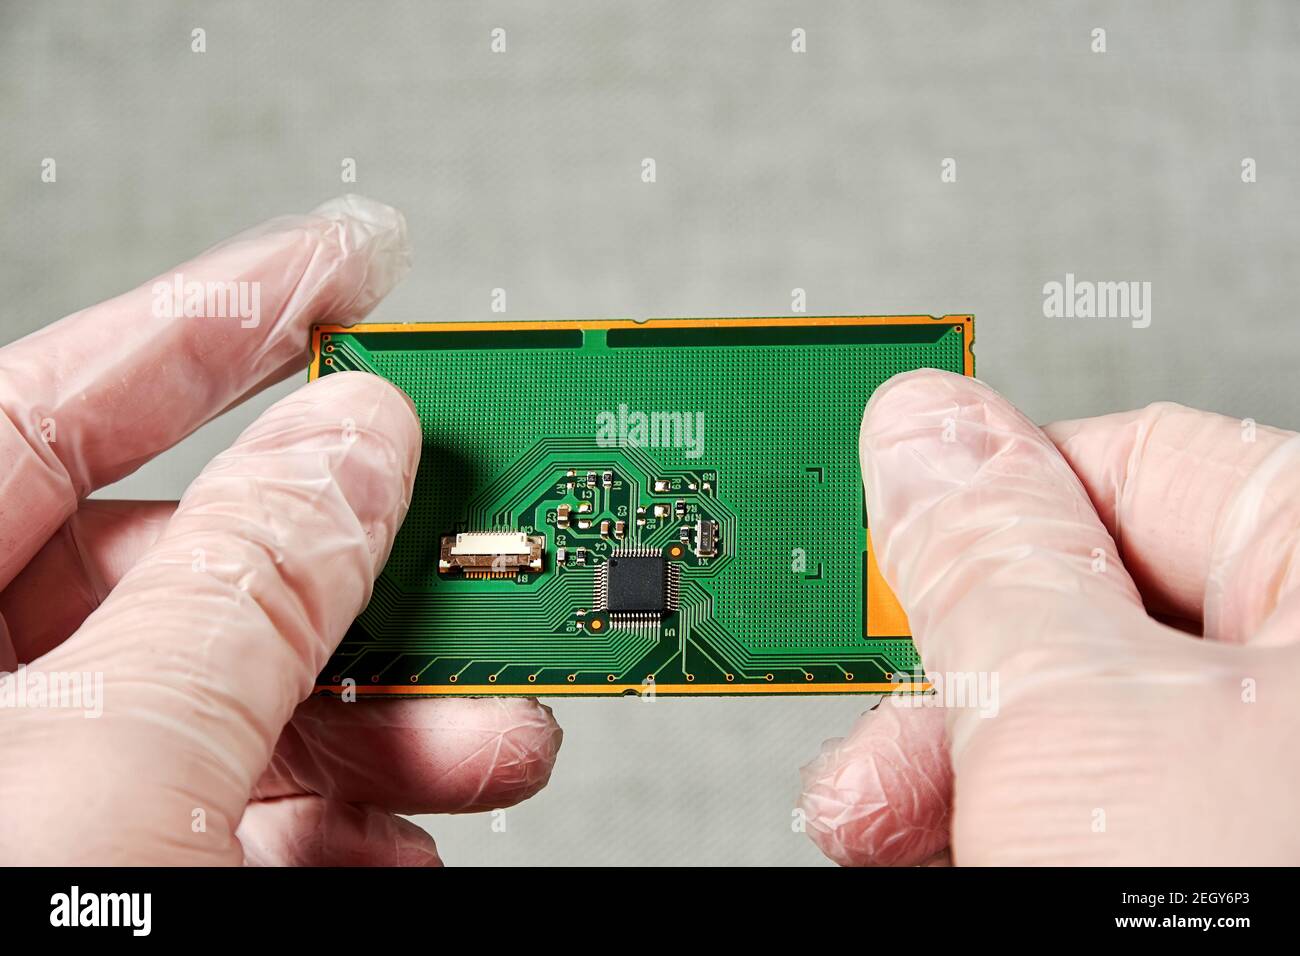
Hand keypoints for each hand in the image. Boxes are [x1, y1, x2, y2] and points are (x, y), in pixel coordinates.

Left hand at [0, 196, 560, 864]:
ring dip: (394, 723)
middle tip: (490, 551)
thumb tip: (359, 447)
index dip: (220, 315)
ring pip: (244, 706)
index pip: (54, 404)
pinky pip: (237, 819)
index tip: (352, 260)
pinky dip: (341, 824)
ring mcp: (38, 795)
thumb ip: (235, 595)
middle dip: (370, 577)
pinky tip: (405, 836)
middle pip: (195, 569)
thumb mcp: (100, 763)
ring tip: (492, 736)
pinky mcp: (115, 875)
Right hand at [799, 369, 1299, 864]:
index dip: (981, 500)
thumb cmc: (1261, 912)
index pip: (1130, 461)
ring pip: (1085, 724)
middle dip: (947, 669)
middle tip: (876, 721)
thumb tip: (925, 434)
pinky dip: (1010, 820)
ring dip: (952, 760)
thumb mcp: (1070, 713)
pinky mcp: (1241, 852)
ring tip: (877, 816)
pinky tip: (936, 846)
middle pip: (1090, 611)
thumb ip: (987, 553)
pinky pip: (1111, 804)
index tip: (883, 533)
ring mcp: (1276, 777)